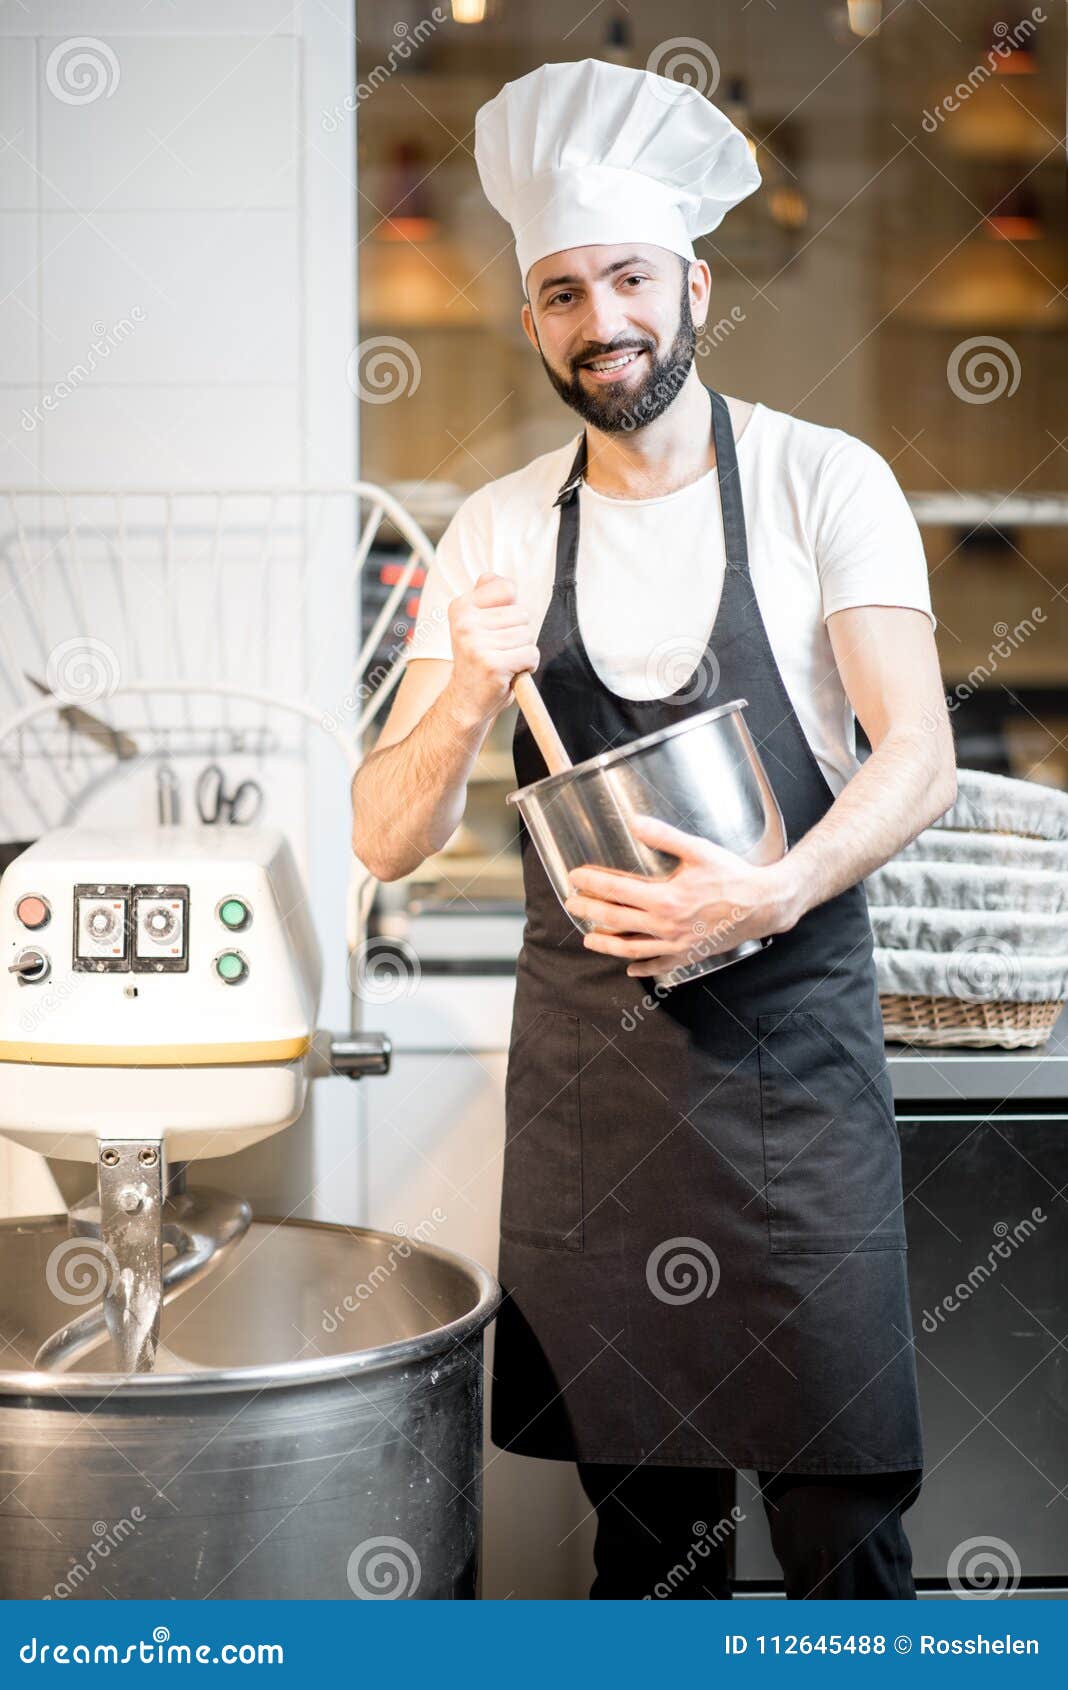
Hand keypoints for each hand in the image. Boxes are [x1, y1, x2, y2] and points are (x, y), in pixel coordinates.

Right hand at [444, 572, 537, 726]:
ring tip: (503, 661)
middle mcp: (465, 623)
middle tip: (499, 651)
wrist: (465, 701)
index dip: (512, 609)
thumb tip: (494, 577)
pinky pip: (531, 654)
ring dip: (523, 651)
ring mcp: (477, 644)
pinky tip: (510, 672)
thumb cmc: (477, 661)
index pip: (507, 588)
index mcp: (461, 607)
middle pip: (522, 613)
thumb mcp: (475, 624)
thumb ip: (486, 599)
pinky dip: (528, 666)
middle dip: (519, 634)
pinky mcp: (492, 664)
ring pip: (527, 635)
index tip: (496, 628)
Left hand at [562, 814, 802, 978]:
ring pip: (631, 949)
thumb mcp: (698, 850)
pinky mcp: (688, 955)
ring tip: (588, 937)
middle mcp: (666, 925)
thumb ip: (664, 837)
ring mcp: (676, 944)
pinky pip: (659, 965)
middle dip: (589, 911)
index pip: (616, 891)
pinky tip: (630, 968)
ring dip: (606, 943)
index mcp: (665, 898)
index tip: (575, 877)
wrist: (764, 904)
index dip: (592, 883)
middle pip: (616, 920)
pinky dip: (642, 968)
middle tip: (571, 903)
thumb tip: (634, 822)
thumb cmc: (732, 875)